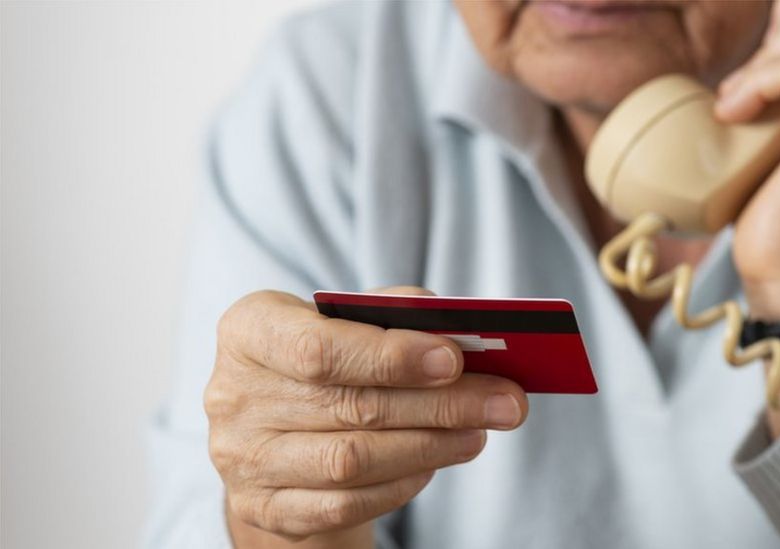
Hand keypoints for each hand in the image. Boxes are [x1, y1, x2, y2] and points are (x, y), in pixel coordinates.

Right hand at [204, 287, 527, 546]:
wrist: (279, 429)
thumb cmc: (326, 361)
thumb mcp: (344, 322)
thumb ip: (389, 313)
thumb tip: (454, 325)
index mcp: (250, 330)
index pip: (317, 348)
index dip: (389, 355)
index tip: (454, 358)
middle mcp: (233, 395)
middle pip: (350, 406)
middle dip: (439, 404)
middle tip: (505, 400)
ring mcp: (242, 459)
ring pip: (351, 460)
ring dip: (430, 445)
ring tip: (480, 429)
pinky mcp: (262, 507)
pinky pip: (343, 504)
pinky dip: (401, 482)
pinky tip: (436, 459)